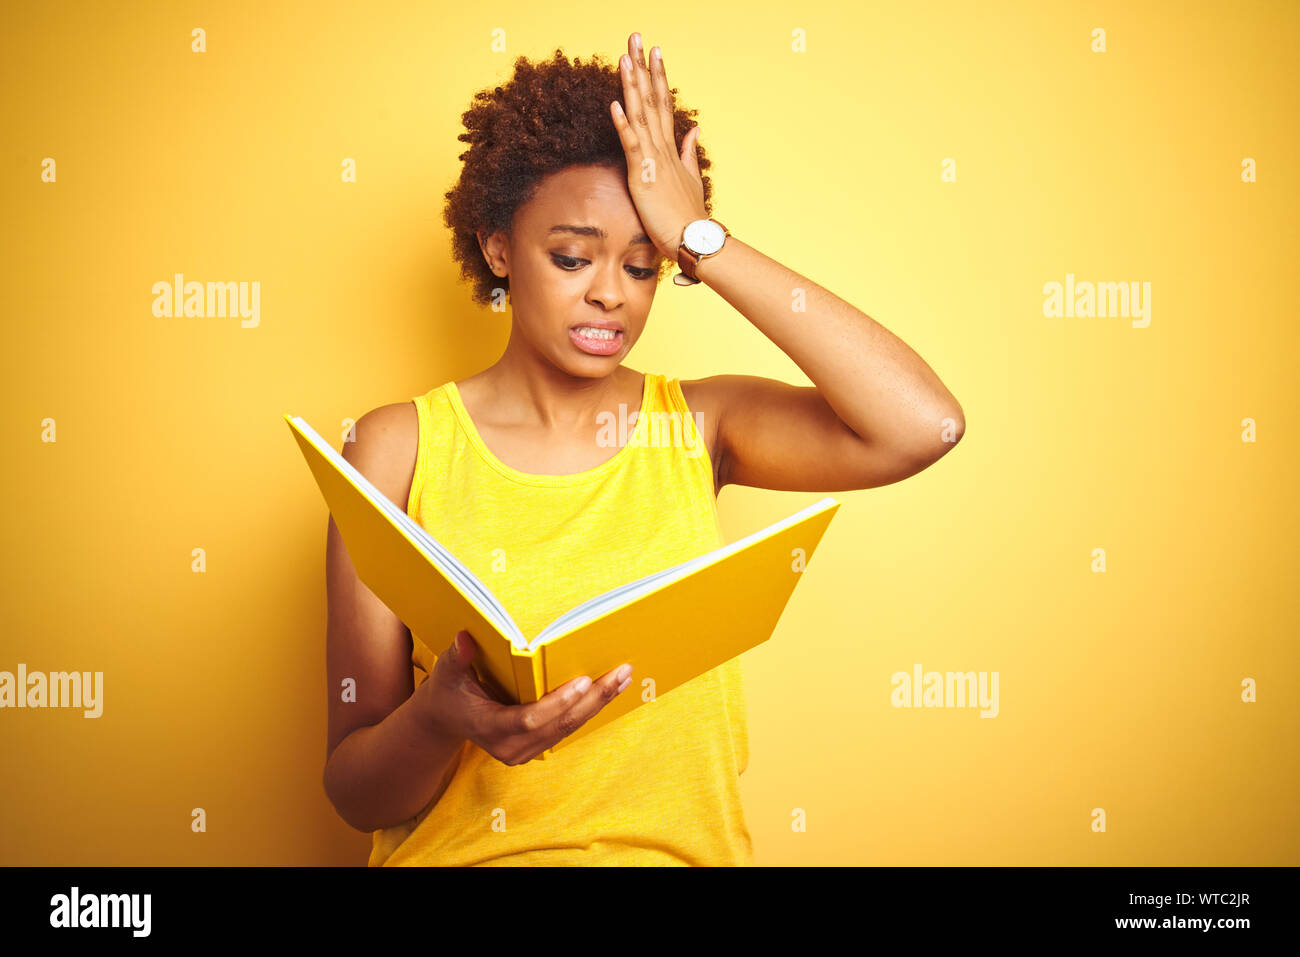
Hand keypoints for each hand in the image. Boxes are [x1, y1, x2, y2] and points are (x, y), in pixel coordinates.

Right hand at [421, 630, 632, 765]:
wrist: (447, 721)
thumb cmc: (448, 692)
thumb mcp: (446, 674)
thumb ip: (457, 658)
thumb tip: (465, 637)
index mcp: (488, 727)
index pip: (529, 720)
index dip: (558, 703)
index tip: (583, 681)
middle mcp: (509, 747)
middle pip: (559, 725)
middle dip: (593, 699)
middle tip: (620, 673)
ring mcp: (524, 752)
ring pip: (568, 728)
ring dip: (598, 703)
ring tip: (623, 677)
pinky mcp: (535, 748)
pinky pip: (567, 729)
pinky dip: (589, 709)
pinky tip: (609, 689)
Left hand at [609, 32, 707, 261]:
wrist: (695, 240)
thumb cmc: (689, 217)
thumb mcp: (691, 180)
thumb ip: (689, 153)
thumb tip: (694, 130)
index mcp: (670, 150)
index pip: (663, 105)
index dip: (658, 77)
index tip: (654, 53)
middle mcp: (663, 149)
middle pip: (652, 100)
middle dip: (644, 68)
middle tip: (637, 38)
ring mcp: (654, 161)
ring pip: (641, 116)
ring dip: (632, 86)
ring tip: (624, 58)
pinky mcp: (644, 176)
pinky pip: (632, 145)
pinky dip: (623, 125)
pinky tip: (614, 104)